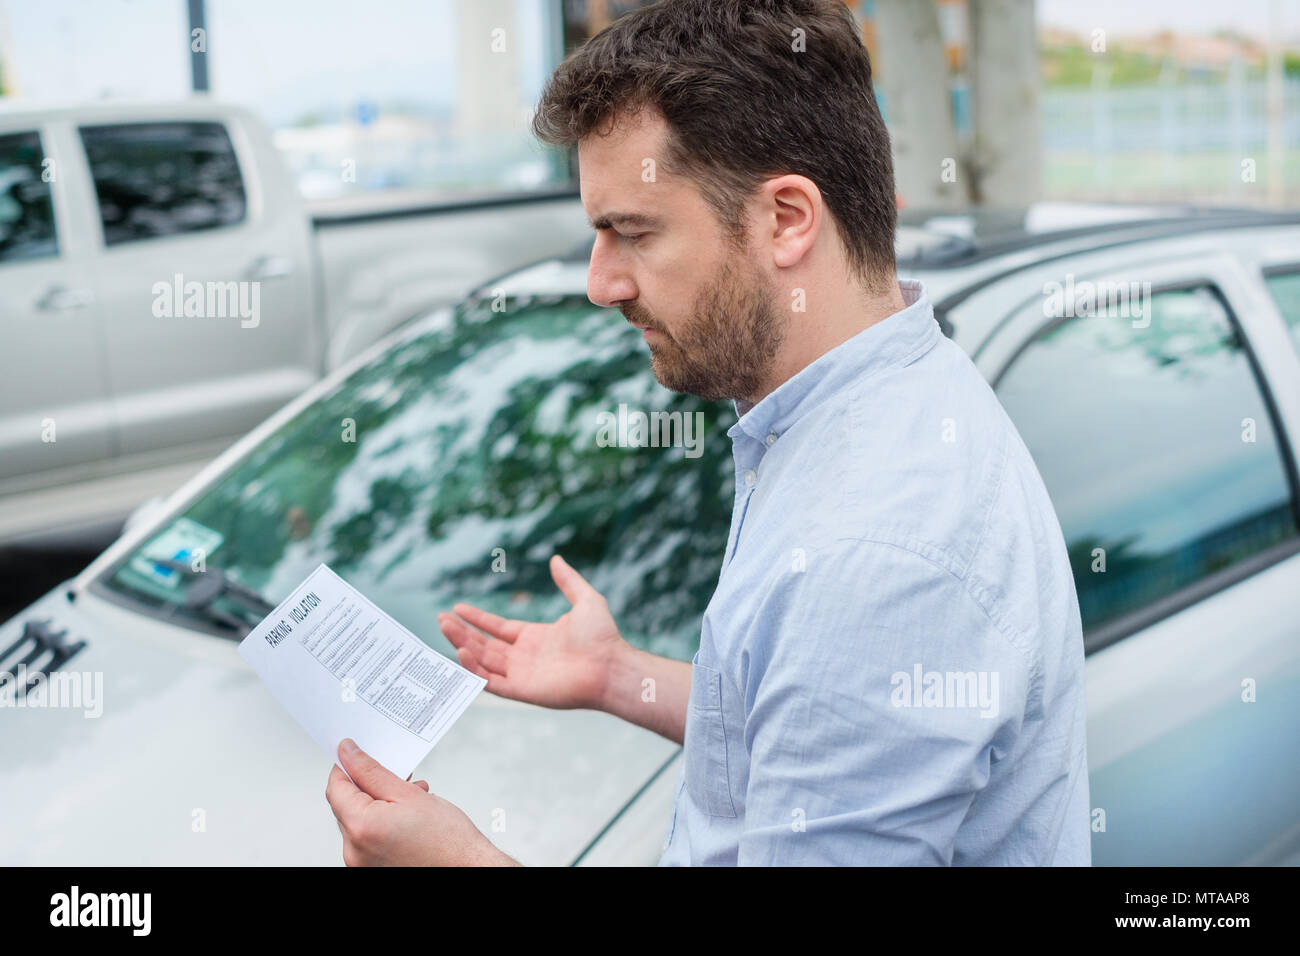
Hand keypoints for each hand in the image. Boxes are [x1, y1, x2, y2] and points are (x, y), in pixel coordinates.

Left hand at [325, 738, 518, 865]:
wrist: (467, 869)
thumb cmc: (448, 840)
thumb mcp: (409, 794)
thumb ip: (373, 772)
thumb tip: (348, 753)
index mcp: (361, 828)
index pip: (336, 788)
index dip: (346, 766)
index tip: (356, 752)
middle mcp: (355, 851)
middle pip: (347, 805)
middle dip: (369, 787)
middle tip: (399, 777)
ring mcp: (361, 864)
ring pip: (359, 821)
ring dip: (379, 805)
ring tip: (411, 799)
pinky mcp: (370, 869)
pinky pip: (368, 838)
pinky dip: (383, 824)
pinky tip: (407, 817)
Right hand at [437, 554, 629, 710]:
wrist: (611, 665)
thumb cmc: (603, 636)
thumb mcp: (585, 599)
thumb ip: (568, 580)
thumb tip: (556, 559)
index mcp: (535, 638)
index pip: (498, 628)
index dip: (477, 619)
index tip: (457, 607)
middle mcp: (525, 657)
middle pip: (484, 644)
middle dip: (461, 631)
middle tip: (440, 618)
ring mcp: (522, 675)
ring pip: (482, 661)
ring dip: (462, 645)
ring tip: (445, 627)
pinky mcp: (523, 691)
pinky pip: (491, 682)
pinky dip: (474, 670)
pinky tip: (462, 652)